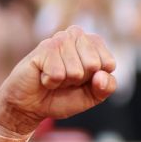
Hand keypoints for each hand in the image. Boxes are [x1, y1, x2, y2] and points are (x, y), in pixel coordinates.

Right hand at [0, 26, 116, 133]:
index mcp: (93, 44)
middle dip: (81, 80)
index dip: (97, 80)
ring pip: (76, 70)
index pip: (109, 63)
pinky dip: (51, 82)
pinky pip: (58, 73)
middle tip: (66, 80)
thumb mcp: (93, 96)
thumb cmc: (64, 97)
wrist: (32, 105)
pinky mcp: (42, 47)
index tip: (83, 81)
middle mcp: (76, 36)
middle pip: (93, 64)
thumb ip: (107, 87)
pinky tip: (43, 76)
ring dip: (64, 82)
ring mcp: (59, 39)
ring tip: (54, 78)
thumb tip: (101, 75)